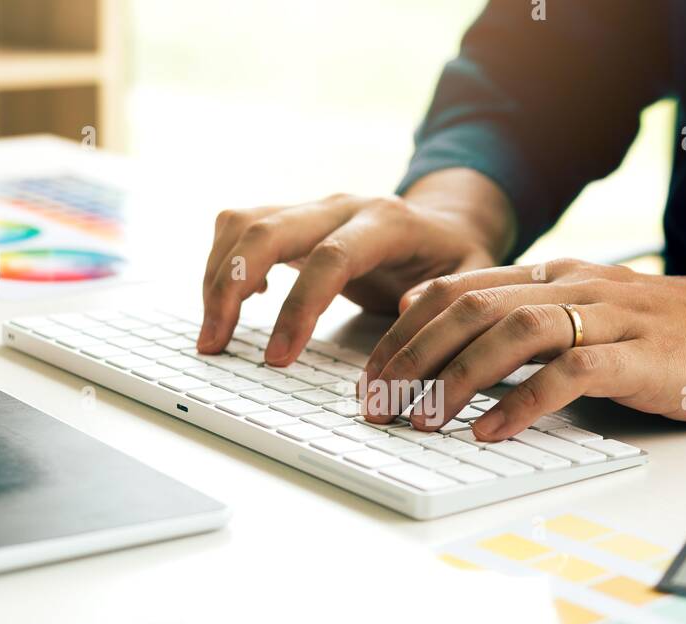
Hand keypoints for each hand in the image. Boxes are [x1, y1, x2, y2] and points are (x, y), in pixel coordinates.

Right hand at [199, 170, 516, 364]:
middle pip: (268, 231)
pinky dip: (224, 263)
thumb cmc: (456, 261)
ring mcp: (312, 207)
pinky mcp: (292, 218)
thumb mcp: (473, 279)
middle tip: (215, 345)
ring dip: (216, 278)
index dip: (298, 307)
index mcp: (387, 221)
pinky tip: (236, 304)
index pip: (329, 258)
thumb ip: (449, 295)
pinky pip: (239, 228)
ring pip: (242, 224)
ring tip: (212, 335)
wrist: (446, 224)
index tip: (279, 357)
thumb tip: (406, 306)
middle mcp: (341, 205)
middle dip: (230, 288)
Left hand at [361, 259, 685, 437]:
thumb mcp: (601, 318)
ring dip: (455, 378)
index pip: (461, 287)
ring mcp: (613, 317)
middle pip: (471, 305)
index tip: (373, 371)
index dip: (407, 328)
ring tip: (422, 419)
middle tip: (376, 401)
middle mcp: (578, 286)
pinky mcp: (644, 357)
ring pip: (510, 332)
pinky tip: (490, 432)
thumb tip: (459, 343)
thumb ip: (537, 322)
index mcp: (561, 275)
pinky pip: (569, 373)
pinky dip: (521, 403)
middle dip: (411, 354)